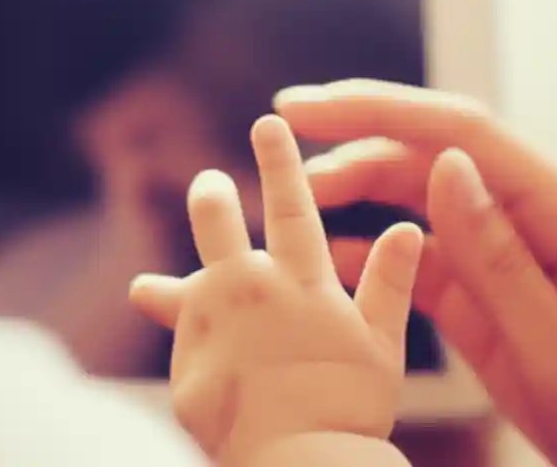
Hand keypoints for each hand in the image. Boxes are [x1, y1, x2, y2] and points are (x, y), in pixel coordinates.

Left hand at [129, 116, 423, 463]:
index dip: (279, 160)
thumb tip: (410, 228)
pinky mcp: (188, 353)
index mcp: (303, 281)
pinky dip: (162, 308)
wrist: (299, 460)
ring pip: (184, 274)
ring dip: (171, 267)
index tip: (267, 122)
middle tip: (209, 184)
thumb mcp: (381, 344)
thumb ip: (389, 283)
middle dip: (212, 196)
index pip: (292, 203)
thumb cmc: (348, 407)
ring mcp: (213, 318)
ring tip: (150, 278)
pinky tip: (146, 292)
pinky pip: (172, 327)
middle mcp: (252, 287)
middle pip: (219, 222)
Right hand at [274, 79, 556, 466]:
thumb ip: (501, 259)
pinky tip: (328, 254)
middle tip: (284, 149)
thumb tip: (447, 164)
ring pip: (422, 198)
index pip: (463, 133)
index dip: (379, 108)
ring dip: (360, 189)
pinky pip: (424, 254)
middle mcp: (537, 217)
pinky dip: (375, 249)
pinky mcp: (490, 289)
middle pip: (433, 155)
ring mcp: (511, 251)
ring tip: (298, 198)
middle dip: (356, 143)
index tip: (306, 105)